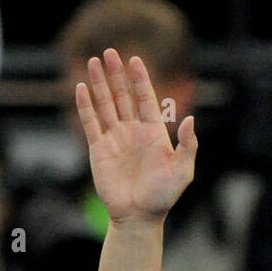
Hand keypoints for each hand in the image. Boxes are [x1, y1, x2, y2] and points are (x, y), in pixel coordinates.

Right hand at [75, 50, 196, 224]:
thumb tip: (190, 119)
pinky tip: (81, 88)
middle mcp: (132, 131)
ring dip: (99, 83)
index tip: (134, 60)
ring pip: (105, 104)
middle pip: (123, 96)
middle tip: (110, 52)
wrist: (139, 218)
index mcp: (153, 132)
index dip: (139, 79)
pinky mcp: (98, 150)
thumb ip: (189, 145)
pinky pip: (90, 123)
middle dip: (116, 75)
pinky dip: (85, 106)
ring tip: (94, 61)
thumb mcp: (183, 171)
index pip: (145, 98)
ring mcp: (115, 139)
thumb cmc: (163, 197)